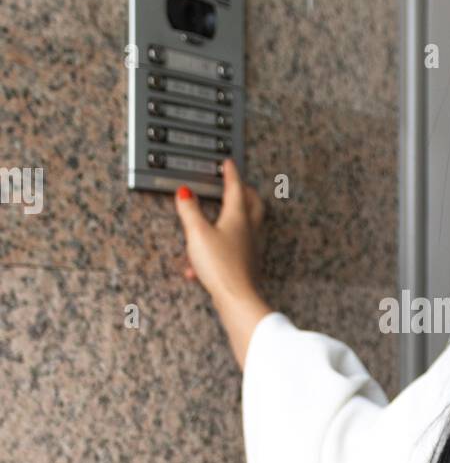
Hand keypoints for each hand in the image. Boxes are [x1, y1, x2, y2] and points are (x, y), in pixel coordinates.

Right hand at [175, 159, 271, 368]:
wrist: (237, 299)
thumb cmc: (222, 267)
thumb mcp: (198, 234)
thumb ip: (189, 211)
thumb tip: (184, 193)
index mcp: (238, 217)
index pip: (235, 188)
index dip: (230, 174)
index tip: (228, 164)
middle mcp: (248, 230)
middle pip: (252, 204)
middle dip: (244, 191)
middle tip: (237, 184)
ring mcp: (250, 248)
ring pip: (247, 225)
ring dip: (237, 216)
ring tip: (225, 214)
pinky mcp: (246, 265)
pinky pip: (236, 248)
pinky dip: (223, 245)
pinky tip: (203, 263)